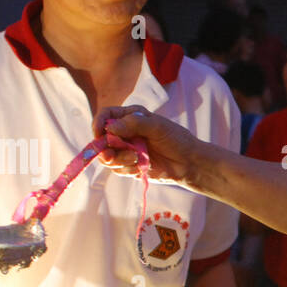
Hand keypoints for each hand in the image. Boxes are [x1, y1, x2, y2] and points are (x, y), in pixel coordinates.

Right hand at [93, 105, 211, 187]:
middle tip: (110, 155)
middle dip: (103, 148)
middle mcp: (124, 133)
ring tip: (135, 159)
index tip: (99, 133)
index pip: (105, 116)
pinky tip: (141, 167)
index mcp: (129, 117)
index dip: (98, 124)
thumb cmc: (176, 139)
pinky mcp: (130, 166)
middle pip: (101, 139)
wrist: (189, 162)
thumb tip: (110, 128)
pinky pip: (118, 169)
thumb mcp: (157, 126)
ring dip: (118, 159)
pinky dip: (127, 169)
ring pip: (107, 157)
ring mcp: (126, 150)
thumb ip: (134, 124)